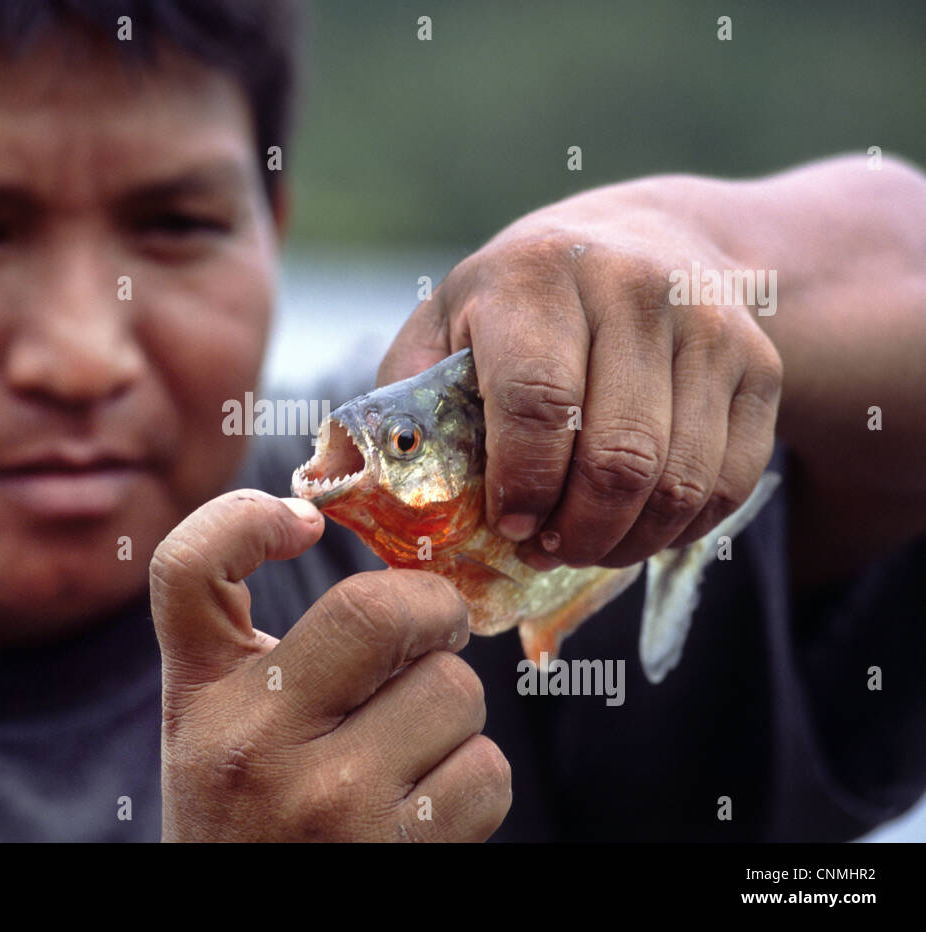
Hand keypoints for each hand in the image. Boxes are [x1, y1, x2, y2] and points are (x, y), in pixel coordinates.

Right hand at [150, 489, 511, 840]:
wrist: (247, 930)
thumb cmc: (245, 815)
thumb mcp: (213, 724)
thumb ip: (251, 637)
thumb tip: (314, 519)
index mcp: (199, 695)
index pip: (188, 566)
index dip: (245, 517)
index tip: (302, 521)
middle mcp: (249, 742)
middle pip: (381, 611)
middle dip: (433, 610)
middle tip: (431, 629)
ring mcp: (324, 803)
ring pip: (455, 692)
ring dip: (454, 712)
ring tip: (407, 746)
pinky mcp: (392, 858)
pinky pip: (485, 774)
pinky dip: (472, 782)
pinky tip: (423, 803)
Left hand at [379, 195, 782, 568]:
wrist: (646, 239)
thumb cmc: (519, 304)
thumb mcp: (444, 325)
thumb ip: (402, 400)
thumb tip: (341, 489)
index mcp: (537, 274)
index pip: (539, 400)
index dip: (522, 485)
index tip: (509, 527)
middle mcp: (634, 288)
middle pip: (618, 456)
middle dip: (577, 531)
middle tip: (546, 550)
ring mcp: (710, 325)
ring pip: (680, 480)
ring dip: (628, 540)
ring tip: (585, 544)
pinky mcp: (761, 365)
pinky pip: (730, 483)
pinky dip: (681, 528)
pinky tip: (637, 524)